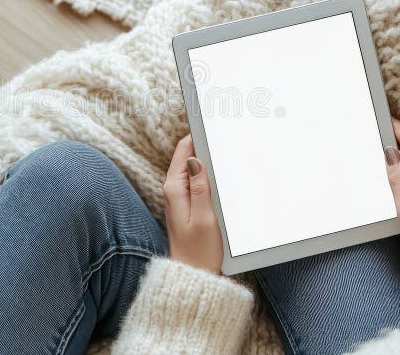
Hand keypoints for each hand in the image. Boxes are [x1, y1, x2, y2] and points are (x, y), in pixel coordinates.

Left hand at [162, 135, 222, 273]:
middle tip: (225, 134)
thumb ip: (200, 187)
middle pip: (188, 156)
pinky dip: (207, 174)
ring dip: (208, 160)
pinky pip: (196, 181)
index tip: (213, 125)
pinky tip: (222, 174)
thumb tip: (195, 160)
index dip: (197, 136)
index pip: (184, 151)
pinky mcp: (187, 204)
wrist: (193, 275)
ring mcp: (179, 197)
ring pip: (193, 168)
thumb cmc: (200, 250)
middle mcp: (173, 189)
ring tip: (227, 148)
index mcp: (174, 188)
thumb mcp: (205, 217)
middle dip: (204, 145)